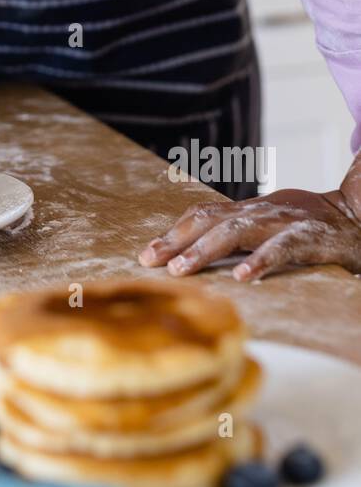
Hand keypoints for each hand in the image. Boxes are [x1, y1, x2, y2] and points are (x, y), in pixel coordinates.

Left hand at [139, 189, 360, 281]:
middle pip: (209, 220)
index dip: (173, 233)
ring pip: (237, 231)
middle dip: (177, 241)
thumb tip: (196, 254)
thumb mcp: (269, 224)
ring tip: (182, 269)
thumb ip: (238, 235)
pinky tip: (242, 276)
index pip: (202, 215)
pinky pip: (282, 248)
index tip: (146, 255)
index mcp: (248, 210)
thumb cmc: (310, 225)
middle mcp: (260, 211)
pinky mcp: (308, 238)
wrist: (358, 217)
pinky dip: (261, 260)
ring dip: (205, 250)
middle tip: (150, 261)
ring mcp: (283, 222)